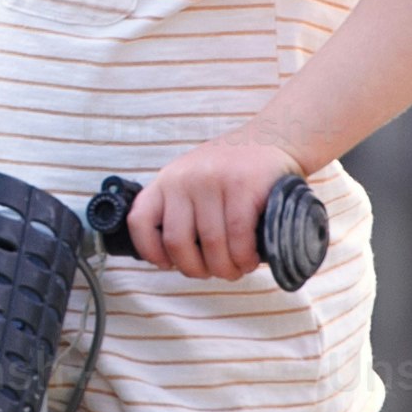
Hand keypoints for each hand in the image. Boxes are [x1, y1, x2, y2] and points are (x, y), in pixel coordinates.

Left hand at [124, 128, 308, 282]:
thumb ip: (180, 209)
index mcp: (167, 181)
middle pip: (177, 242)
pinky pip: (238, 236)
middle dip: (196, 269)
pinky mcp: (244, 187)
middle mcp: (184, 179)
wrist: (272, 138)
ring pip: (211, 244)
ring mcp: (213, 181)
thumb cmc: (232, 170)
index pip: (139, 220)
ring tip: (236, 270)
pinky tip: (250, 260)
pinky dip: (244, 257)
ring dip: (225, 269)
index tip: (168, 264)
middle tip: (213, 273)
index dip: (150, 251)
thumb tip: (173, 258)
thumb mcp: (193, 180)